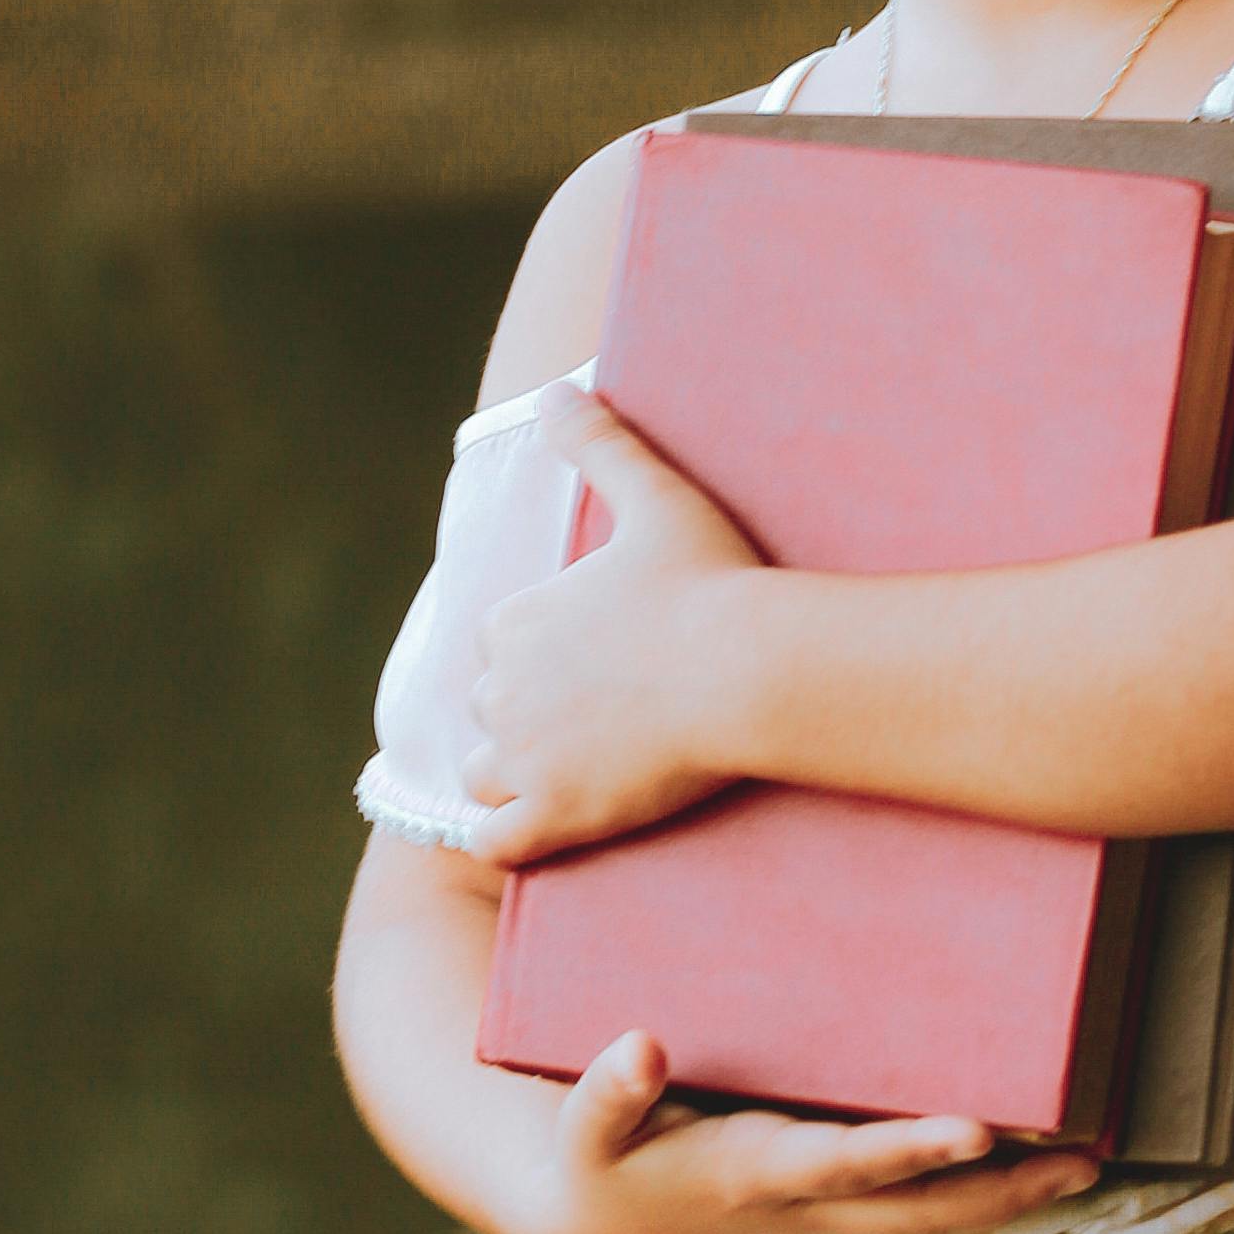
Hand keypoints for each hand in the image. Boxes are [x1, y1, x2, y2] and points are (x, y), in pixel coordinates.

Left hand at [467, 389, 770, 860]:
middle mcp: (502, 690)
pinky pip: (493, 842)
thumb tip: (554, 391)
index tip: (592, 659)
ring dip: (513, 776)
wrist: (750, 669)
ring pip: (484, 775)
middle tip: (594, 718)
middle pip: (489, 710)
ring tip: (571, 774)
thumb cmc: (710, 582)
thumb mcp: (653, 496)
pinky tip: (538, 829)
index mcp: (515, 620)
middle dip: (525, 715)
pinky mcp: (556, 814)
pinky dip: (505, 837)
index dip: (538, 654)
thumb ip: (597, 442)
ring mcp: (525, 758)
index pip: (497, 644)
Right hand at [529, 1030, 1097, 1233]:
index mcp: (750, 1177)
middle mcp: (806, 1208)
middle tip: (1084, 1158)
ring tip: (1092, 1161)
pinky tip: (1040, 1164)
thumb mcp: (584, 1132)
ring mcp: (830, 1218)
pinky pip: (925, 1211)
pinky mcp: (839, 1212)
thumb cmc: (600, 1167)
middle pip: (920, 1212)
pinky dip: (984, 1194)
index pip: (844, 1164)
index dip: (909, 1151)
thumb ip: (606, 1092)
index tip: (976, 1129)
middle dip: (1003, 1190)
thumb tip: (642, 1044)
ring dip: (1013, 1198)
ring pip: (935, 1221)